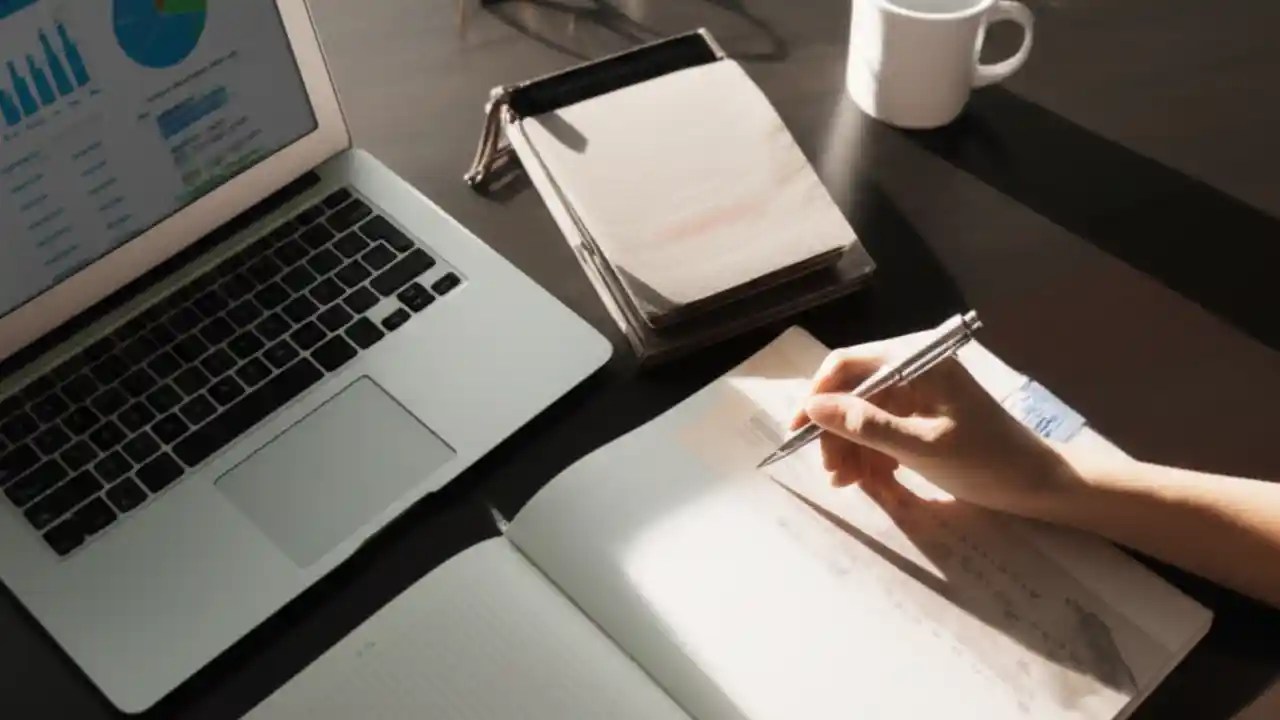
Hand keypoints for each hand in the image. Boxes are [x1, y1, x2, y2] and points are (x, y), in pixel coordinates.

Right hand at [791, 334, 1077, 515]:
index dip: (816, 396)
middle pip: (852, 392)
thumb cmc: (987, 461)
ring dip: (852, 448)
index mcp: (916, 360)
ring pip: (864, 415)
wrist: (1040, 485)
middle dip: (836, 432)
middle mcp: (914, 368)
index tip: (797, 433)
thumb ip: (866, 425)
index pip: (847, 365)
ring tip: (851, 484)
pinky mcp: (924, 416)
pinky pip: (883, 429)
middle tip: (833, 474)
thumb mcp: (922, 446)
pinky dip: (872, 454)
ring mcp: (919, 392)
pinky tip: (874, 481)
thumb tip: (813, 408)